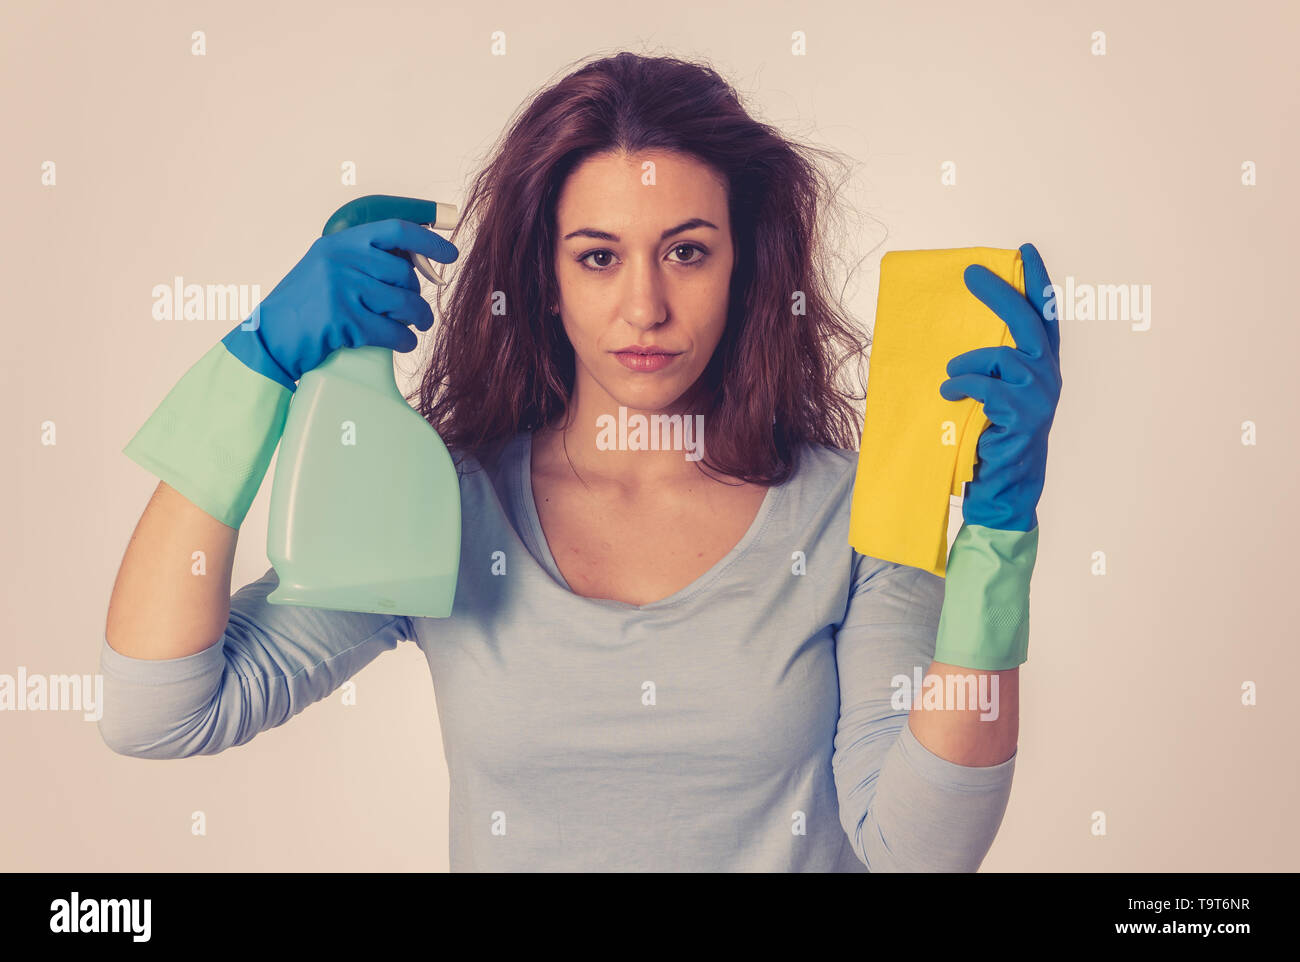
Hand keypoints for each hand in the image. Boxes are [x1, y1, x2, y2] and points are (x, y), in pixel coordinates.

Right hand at [221, 218, 457, 389]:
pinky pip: (392, 330)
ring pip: (404, 303)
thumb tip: (413, 265)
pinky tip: (404, 342)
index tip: (451, 252)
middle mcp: (341, 260)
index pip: (395, 231)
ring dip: (418, 319)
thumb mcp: (327, 269)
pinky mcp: (343, 320)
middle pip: (404, 274)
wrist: (268, 339)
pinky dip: (404, 340)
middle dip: (417, 295)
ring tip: (416, 327)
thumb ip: (362, 262)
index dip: (429, 240)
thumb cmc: (304, 307)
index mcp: (339, 243)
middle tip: (418, 311)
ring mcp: (341, 288)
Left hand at [939, 242, 1061, 530]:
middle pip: (1029, 322)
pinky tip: (948, 393)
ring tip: (949, 376)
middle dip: (1000, 294)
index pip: (1045, 316)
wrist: (1004, 488)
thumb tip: (962, 335)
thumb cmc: (993, 437)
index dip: (1037, 283)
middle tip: (971, 273)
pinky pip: (987, 387)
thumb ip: (992, 365)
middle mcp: (1049, 376)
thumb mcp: (995, 393)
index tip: (1025, 250)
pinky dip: (962, 385)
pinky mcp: (1023, 416)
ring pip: (1002, 357)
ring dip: (967, 363)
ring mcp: (1040, 396)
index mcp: (1044, 367)